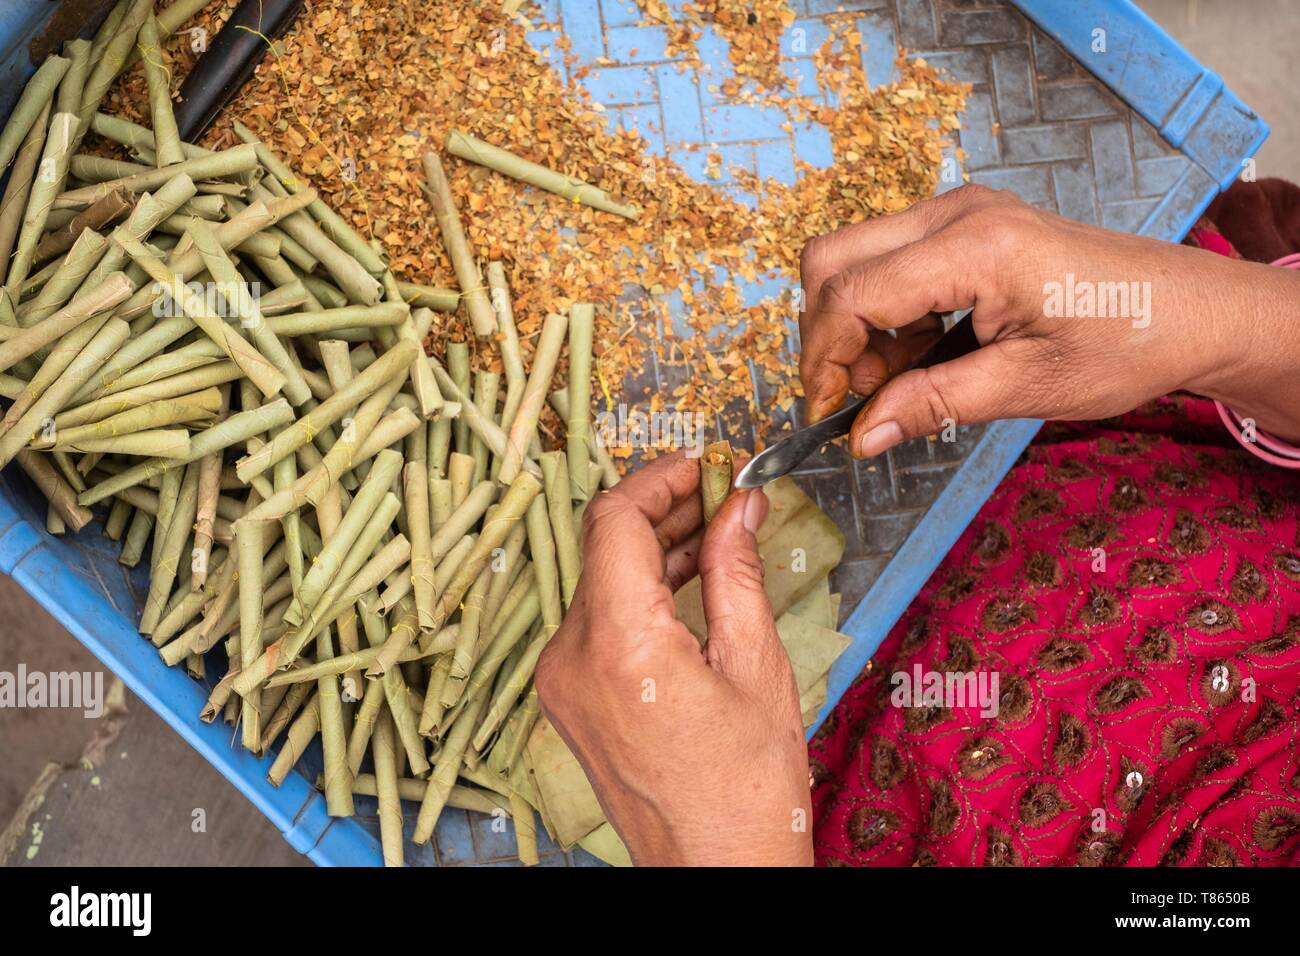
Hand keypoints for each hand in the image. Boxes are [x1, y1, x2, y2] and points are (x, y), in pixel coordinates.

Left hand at [535, 453, 812, 866]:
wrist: (717, 871)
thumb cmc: (747, 789)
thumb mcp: (756, 664)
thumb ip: (737, 570)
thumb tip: (740, 506)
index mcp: (619, 643)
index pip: (614, 521)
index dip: (658, 481)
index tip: (700, 468)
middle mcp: (572, 657)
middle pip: (603, 547)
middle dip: (662, 512)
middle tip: (720, 497)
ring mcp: (562, 682)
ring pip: (599, 582)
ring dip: (651, 551)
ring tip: (715, 535)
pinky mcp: (569, 701)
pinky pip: (597, 622)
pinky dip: (638, 593)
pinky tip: (686, 583)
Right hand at [799, 184, 1299, 452]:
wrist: (1191, 311)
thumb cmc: (1124, 345)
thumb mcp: (1025, 387)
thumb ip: (933, 404)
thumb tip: (861, 437)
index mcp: (975, 248)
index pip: (851, 293)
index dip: (824, 360)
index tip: (828, 415)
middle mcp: (957, 212)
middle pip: (833, 259)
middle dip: (826, 335)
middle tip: (856, 397)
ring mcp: (961, 211)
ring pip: (855, 257)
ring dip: (854, 325)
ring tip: (898, 382)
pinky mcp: (968, 224)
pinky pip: (890, 259)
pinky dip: (884, 312)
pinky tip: (919, 355)